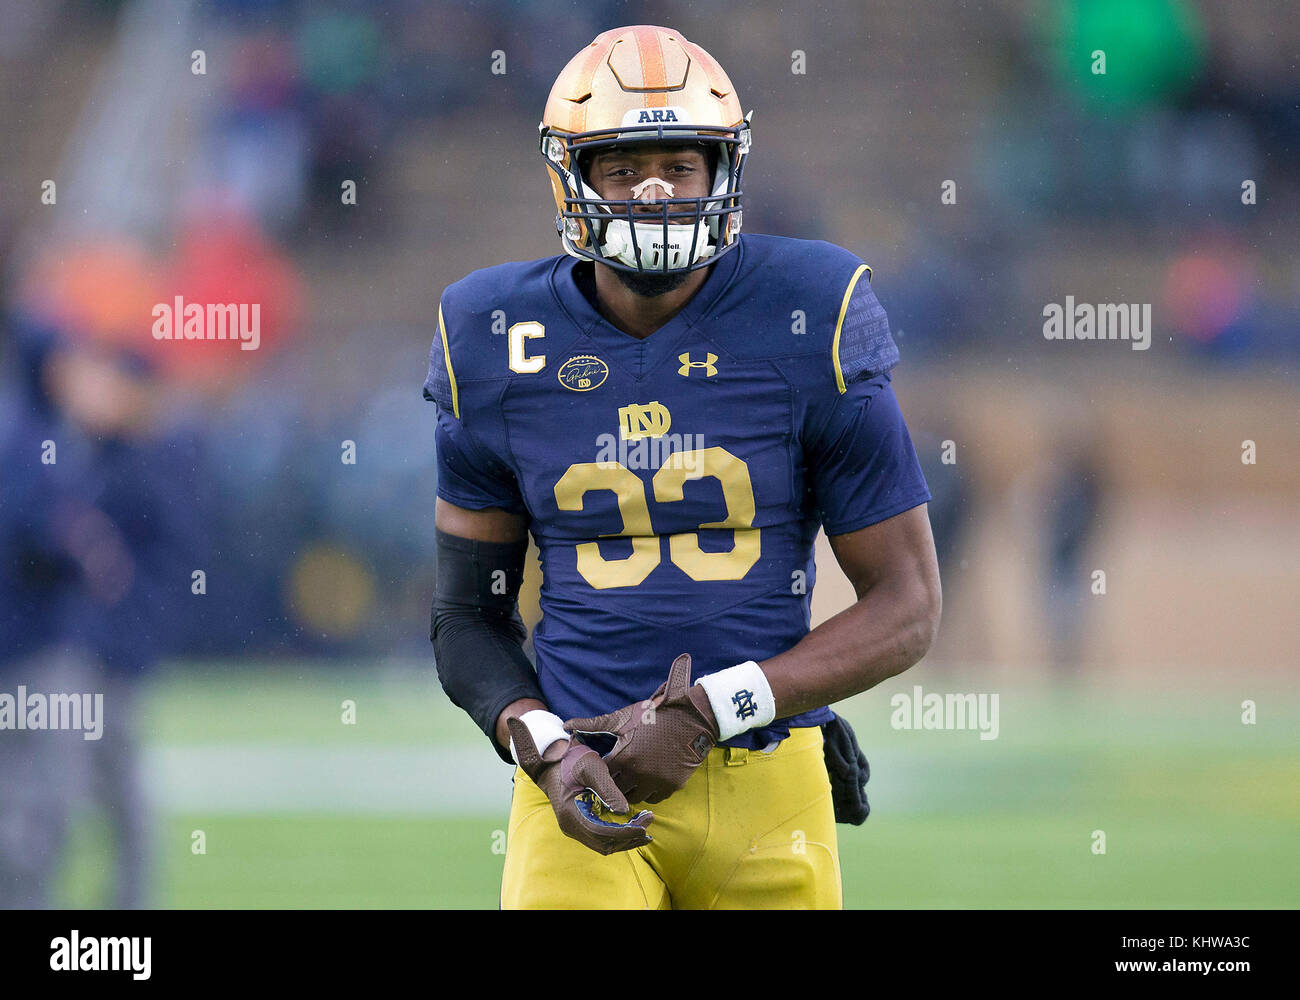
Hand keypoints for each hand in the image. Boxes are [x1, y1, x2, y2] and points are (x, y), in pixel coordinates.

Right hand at [506, 716, 652, 855]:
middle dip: (629, 837)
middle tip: (649, 822)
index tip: (644, 826)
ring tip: (645, 828)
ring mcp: (573, 828)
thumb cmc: (573, 760)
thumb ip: (608, 788)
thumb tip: (624, 810)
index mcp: (571, 813)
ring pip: (603, 845)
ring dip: (625, 839)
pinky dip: (618, 836)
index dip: (625, 832)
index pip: (602, 833)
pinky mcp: (578, 825)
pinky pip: (600, 838)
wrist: (553, 760)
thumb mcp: (591, 767)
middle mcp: (570, 826)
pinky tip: (632, 828)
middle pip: (604, 844)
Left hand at [564, 653, 719, 804]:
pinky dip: (649, 791)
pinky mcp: (673, 786)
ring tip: (631, 775)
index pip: (601, 777)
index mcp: (624, 757)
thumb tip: (566, 726)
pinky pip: (654, 798)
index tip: (598, 768)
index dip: (599, 772)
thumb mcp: (623, 717)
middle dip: (613, 784)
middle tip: (614, 774)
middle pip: (616, 791)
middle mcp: (639, 774)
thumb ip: (593, 725)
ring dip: (630, 789)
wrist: (692, 717)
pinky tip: (648, 777)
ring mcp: (658, 782)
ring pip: (635, 798)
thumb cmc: (654, 714)